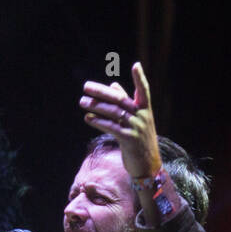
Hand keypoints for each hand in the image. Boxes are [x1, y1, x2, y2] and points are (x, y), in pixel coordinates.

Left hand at [79, 61, 160, 179]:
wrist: (147, 166)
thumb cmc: (139, 140)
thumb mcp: (136, 120)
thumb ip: (126, 102)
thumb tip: (113, 84)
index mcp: (145, 109)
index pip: (144, 90)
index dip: (140, 78)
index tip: (136, 65)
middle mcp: (142, 116)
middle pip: (120, 99)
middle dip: (102, 92)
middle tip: (86, 87)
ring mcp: (136, 128)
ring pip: (113, 112)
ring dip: (96, 106)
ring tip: (82, 102)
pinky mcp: (129, 139)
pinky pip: (111, 127)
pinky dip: (99, 122)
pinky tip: (88, 118)